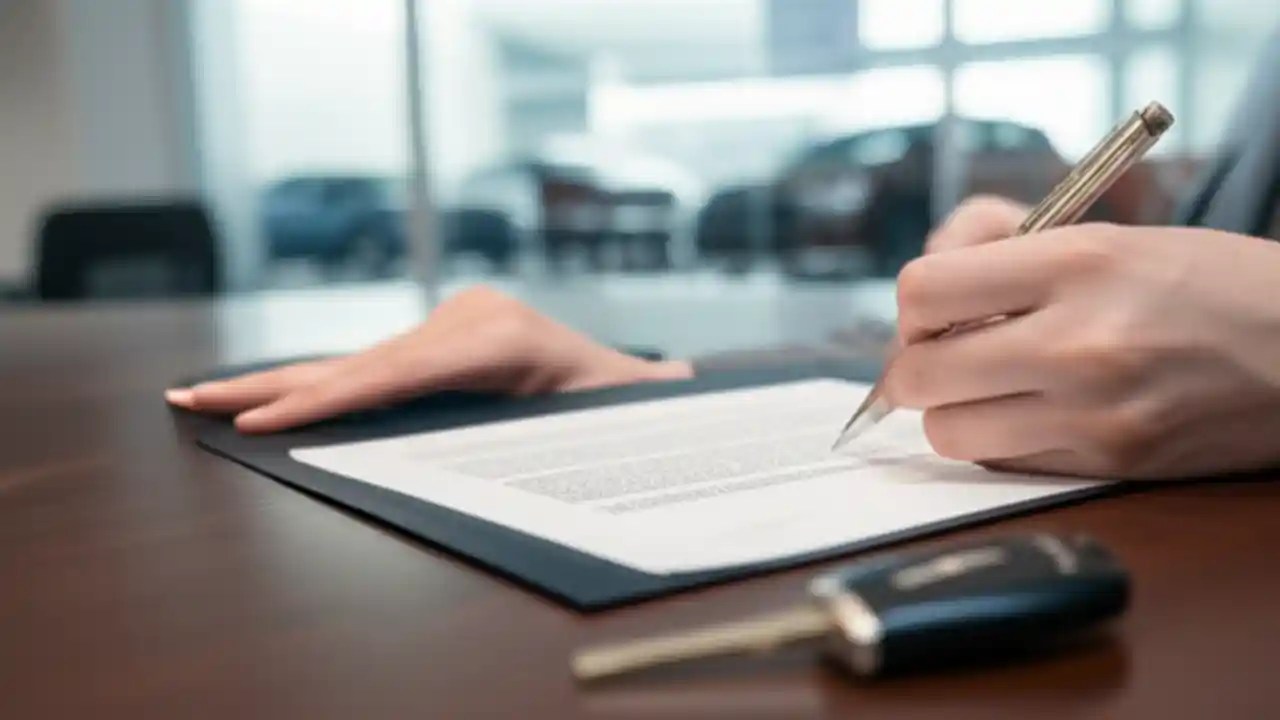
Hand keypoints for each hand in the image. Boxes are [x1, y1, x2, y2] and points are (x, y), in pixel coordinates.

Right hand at [166, 286, 691, 432]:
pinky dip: (310, 383)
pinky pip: (364, 369)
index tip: (272, 416)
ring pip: (351, 364)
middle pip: (359, 364)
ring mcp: (445, 327)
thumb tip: (679, 382)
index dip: (333, 398)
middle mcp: (467, 322)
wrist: (616, 377)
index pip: (401, 375)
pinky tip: (261, 393)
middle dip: (275, 386)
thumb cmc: (620, 399)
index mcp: (503, 338)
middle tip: (198, 398)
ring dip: (276, 383)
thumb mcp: (624, 400)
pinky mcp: (431, 341)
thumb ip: (641, 395)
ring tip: (202, 395)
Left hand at [887, 196, 1279, 478]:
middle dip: (916, 366)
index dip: (915, 307)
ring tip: (991, 387)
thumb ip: (998, 245)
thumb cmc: (1204, 283)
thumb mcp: (1104, 234)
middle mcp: (1077, 341)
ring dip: (953, 412)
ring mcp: (1093, 412)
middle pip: (917, 375)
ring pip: (948, 434)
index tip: (935, 313)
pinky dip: (999, 442)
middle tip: (946, 355)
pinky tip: (1034, 414)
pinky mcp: (1109, 462)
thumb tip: (923, 283)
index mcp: (1076, 263)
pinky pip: (1003, 463)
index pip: (923, 292)